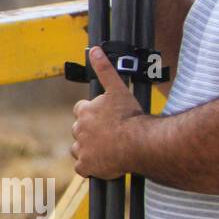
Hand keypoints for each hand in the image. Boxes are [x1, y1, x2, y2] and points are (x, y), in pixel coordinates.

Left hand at [70, 47, 146, 178]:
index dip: (92, 114)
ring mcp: (82, 149)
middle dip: (91, 132)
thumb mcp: (118, 89)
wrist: (140, 142)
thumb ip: (105, 69)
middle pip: (79, 130)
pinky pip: (82, 168)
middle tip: (109, 135)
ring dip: (89, 149)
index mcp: (84, 112)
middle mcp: (79, 129)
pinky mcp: (87, 166)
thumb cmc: (131, 117)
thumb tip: (94, 50)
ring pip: (79, 149)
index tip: (103, 118)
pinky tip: (102, 164)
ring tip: (107, 150)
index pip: (81, 110)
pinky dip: (90, 167)